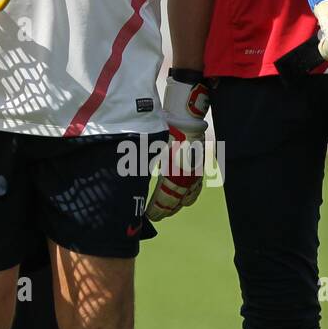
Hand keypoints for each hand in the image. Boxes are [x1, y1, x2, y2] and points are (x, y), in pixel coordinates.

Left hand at [147, 71, 210, 221]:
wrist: (185, 111)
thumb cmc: (166, 127)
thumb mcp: (151, 144)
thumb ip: (143, 161)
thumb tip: (129, 177)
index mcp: (176, 169)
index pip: (167, 195)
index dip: (158, 208)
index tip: (148, 216)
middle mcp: (188, 172)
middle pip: (179, 198)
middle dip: (167, 209)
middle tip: (155, 216)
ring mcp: (196, 168)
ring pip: (189, 193)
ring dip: (178, 203)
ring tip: (167, 211)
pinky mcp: (198, 162)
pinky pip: (196, 185)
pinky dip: (189, 194)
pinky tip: (184, 199)